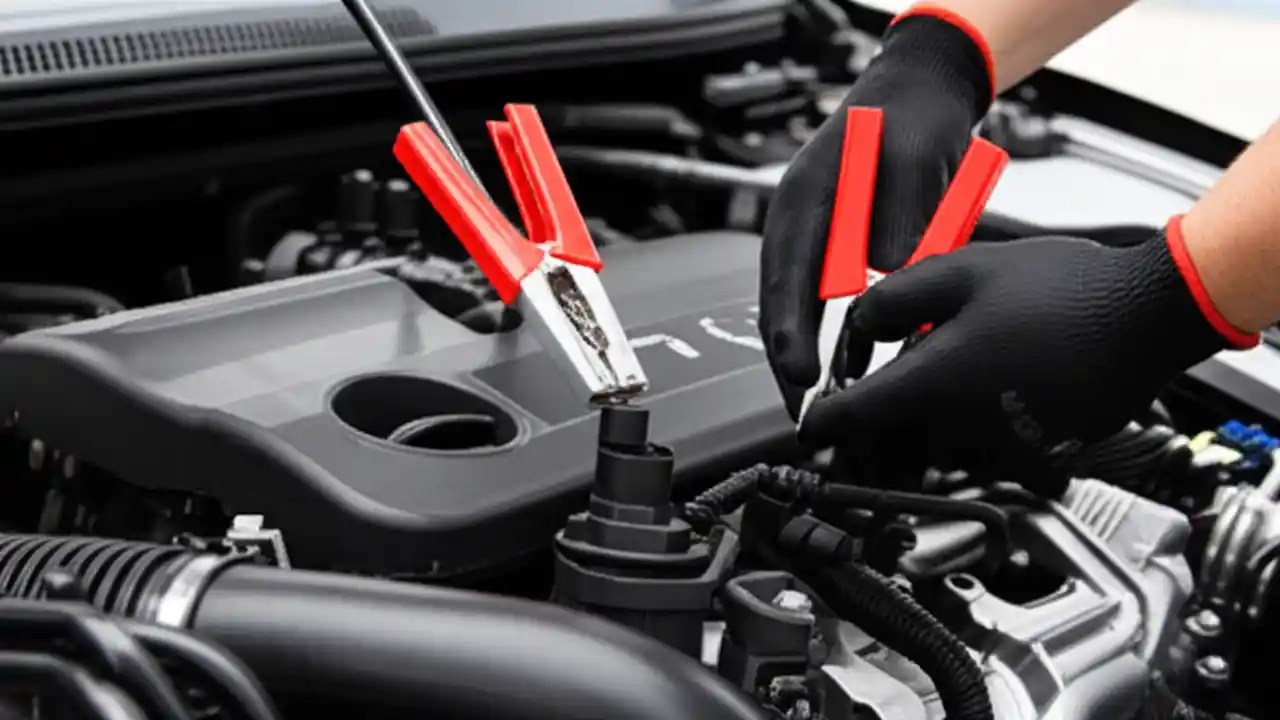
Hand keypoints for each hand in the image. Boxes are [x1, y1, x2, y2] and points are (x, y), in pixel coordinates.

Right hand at [760, 11, 993, 415]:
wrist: (918, 97)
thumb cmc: (910, 118)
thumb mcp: (912, 158)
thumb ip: (901, 215)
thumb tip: (892, 275)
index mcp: (803, 200)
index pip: (787, 274)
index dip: (789, 328)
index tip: (800, 371)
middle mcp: (799, 226)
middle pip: (782, 304)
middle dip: (788, 362)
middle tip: (804, 415)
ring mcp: (815, 241)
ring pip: (800, 311)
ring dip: (807, 359)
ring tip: (821, 409)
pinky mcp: (838, 253)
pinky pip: (828, 305)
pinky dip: (834, 341)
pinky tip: (851, 376)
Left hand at [799, 219, 1257, 486]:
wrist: (1147, 318)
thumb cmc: (1064, 291)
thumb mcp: (962, 271)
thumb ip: (894, 300)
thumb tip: (855, 325)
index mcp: (934, 384)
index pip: (851, 420)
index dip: (819, 423)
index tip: (807, 424)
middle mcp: (962, 428)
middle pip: (888, 450)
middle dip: (863, 440)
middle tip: (852, 419)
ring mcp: (1001, 448)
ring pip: (931, 455)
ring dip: (910, 439)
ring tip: (915, 399)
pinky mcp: (1034, 454)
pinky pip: (979, 455)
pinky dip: (961, 438)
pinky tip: (973, 398)